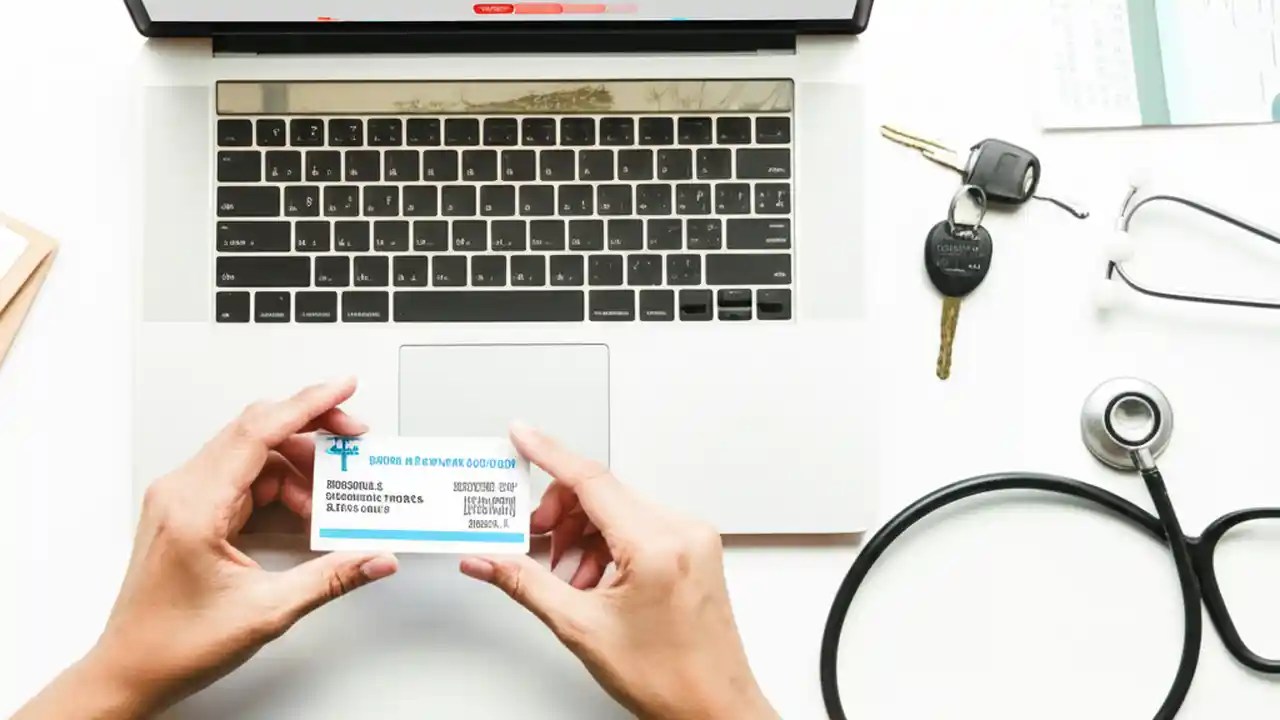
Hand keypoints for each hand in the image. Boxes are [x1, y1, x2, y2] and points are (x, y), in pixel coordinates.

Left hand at [15, 378, 397, 718]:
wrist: (130, 671)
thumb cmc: (173, 643)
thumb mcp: (266, 611)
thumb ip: (330, 578)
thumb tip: (374, 558)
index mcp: (194, 505)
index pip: (258, 431)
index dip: (308, 404)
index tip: (342, 388)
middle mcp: (182, 491)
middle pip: (257, 433)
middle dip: (312, 433)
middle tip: (352, 443)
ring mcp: (183, 499)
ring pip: (253, 455)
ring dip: (297, 469)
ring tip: (327, 503)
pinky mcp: (189, 511)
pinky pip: (242, 479)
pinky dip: (277, 488)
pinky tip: (300, 514)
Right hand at [460, 424, 776, 719]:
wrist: (714, 709)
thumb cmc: (668, 678)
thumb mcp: (582, 628)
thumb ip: (527, 584)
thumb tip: (488, 560)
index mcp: (657, 545)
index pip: (592, 481)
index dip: (549, 454)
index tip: (522, 435)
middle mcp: (682, 531)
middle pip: (602, 493)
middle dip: (560, 514)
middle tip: (533, 544)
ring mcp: (693, 538)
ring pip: (618, 509)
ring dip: (582, 533)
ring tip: (569, 579)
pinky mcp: (694, 548)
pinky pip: (639, 525)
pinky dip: (607, 544)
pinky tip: (593, 579)